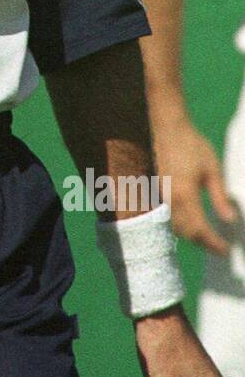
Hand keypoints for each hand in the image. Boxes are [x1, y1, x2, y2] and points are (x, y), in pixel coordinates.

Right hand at [152, 113, 238, 254]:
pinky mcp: (147, 192)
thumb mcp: (211, 168)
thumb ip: (220, 197)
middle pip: (185, 233)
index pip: (201, 231)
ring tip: (203, 233)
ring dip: (188, 233)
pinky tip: (184, 219)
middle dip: (202, 241)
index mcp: (185, 196)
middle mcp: (166, 201)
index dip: (214, 244)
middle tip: (217, 244)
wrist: (162, 125)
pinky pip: (161, 216)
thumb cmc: (189, 143)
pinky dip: (174, 223)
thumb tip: (229, 219)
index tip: (226, 250)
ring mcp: (154, 197)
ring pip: (171, 226)